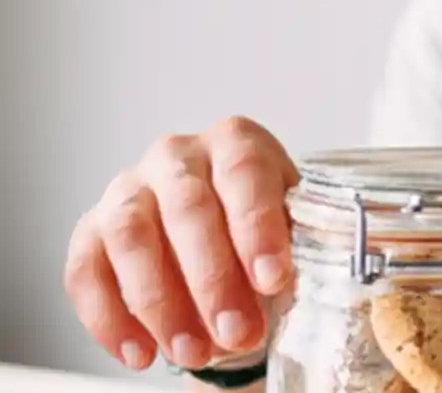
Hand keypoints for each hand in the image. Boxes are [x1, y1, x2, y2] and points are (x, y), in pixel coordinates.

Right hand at [64, 117, 299, 371]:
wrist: (225, 247)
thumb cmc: (264, 236)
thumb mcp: (294, 232)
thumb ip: (299, 249)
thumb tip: (299, 285)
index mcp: (236, 143)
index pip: (245, 173)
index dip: (258, 227)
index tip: (273, 280)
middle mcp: (177, 156)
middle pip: (188, 209)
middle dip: (214, 279)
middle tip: (238, 333)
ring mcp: (128, 189)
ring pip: (131, 237)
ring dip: (161, 303)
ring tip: (193, 353)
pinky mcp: (90, 229)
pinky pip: (86, 270)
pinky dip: (109, 318)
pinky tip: (140, 354)